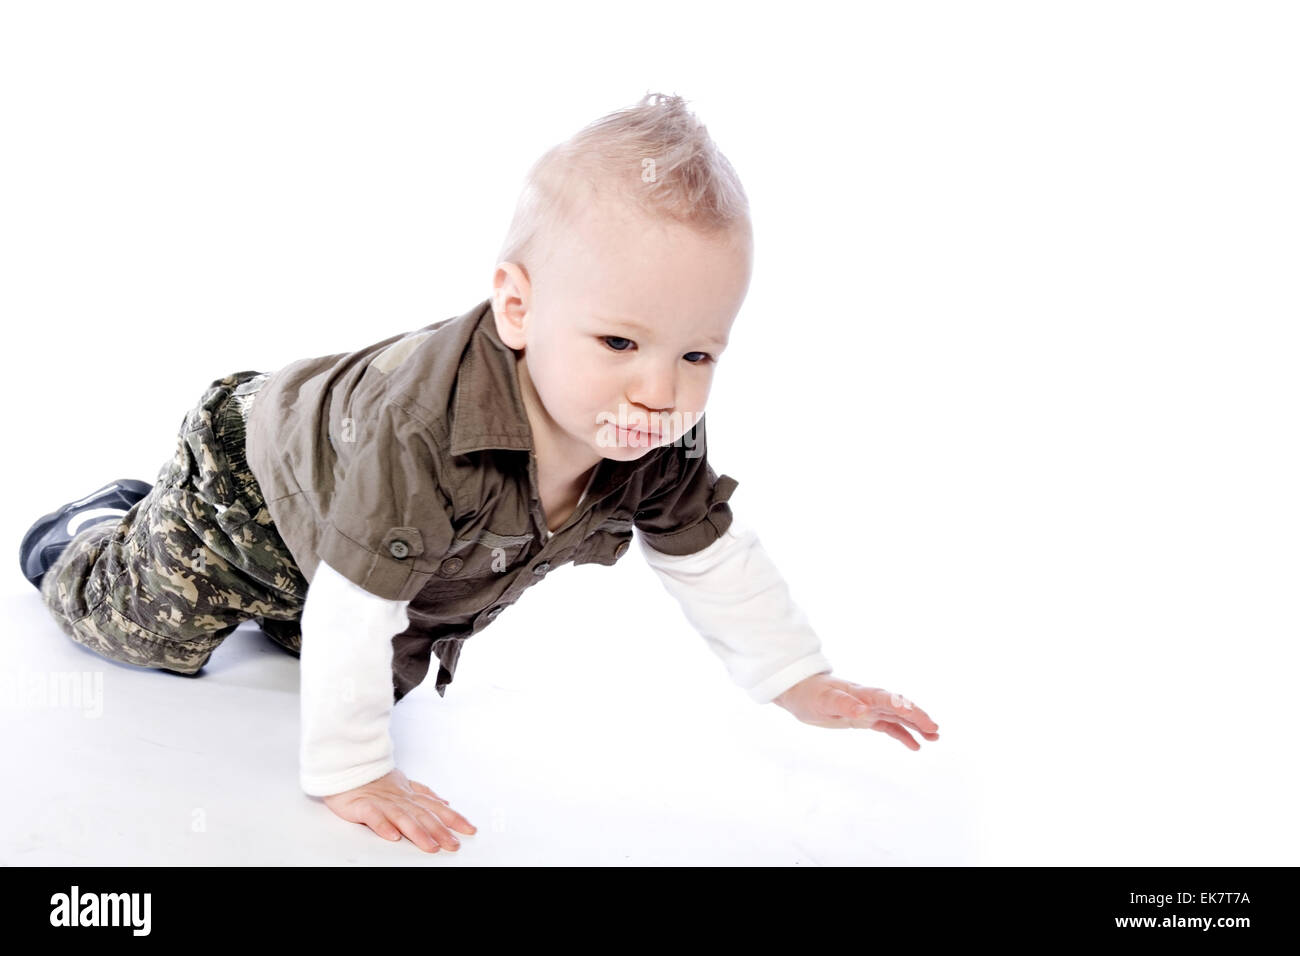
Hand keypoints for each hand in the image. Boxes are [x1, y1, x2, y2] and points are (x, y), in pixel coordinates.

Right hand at [321, 767, 476, 852]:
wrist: (347, 768)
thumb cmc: (375, 781)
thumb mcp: (405, 785)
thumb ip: (425, 794)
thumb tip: (446, 802)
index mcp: (410, 795)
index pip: (436, 807)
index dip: (454, 818)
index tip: (470, 829)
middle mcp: (400, 798)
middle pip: (423, 815)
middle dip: (440, 830)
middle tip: (454, 844)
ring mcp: (382, 802)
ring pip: (403, 818)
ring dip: (418, 832)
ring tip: (431, 846)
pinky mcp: (363, 806)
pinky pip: (374, 817)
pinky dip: (384, 826)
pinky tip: (393, 837)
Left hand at [773, 674, 939, 749]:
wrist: (799, 691)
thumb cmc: (810, 694)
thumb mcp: (823, 701)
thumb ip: (843, 704)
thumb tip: (862, 711)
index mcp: (860, 693)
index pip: (884, 698)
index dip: (899, 704)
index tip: (913, 713)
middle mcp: (869, 700)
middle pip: (898, 706)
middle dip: (917, 716)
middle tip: (935, 729)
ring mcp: (869, 709)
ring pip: (898, 717)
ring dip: (916, 725)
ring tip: (935, 736)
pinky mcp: (865, 719)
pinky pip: (888, 726)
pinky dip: (903, 735)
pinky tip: (916, 746)